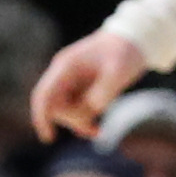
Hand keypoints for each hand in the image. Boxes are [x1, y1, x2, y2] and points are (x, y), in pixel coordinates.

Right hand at [31, 31, 149, 141]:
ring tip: (98, 130)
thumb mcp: (119, 73)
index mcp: (66, 66)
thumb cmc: (126, 52)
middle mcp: (63, 73)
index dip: (41, 117)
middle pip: (54, 106)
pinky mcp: (80, 87)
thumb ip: (103, 93)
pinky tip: (96, 130)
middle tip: (94, 126)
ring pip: (64, 110)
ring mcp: (70, 80)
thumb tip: (91, 111)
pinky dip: (83, 120)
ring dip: (78, 122)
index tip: (48, 138)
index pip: (44, 94)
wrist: (134, 39)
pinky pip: (74, 109)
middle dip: (71, 120)